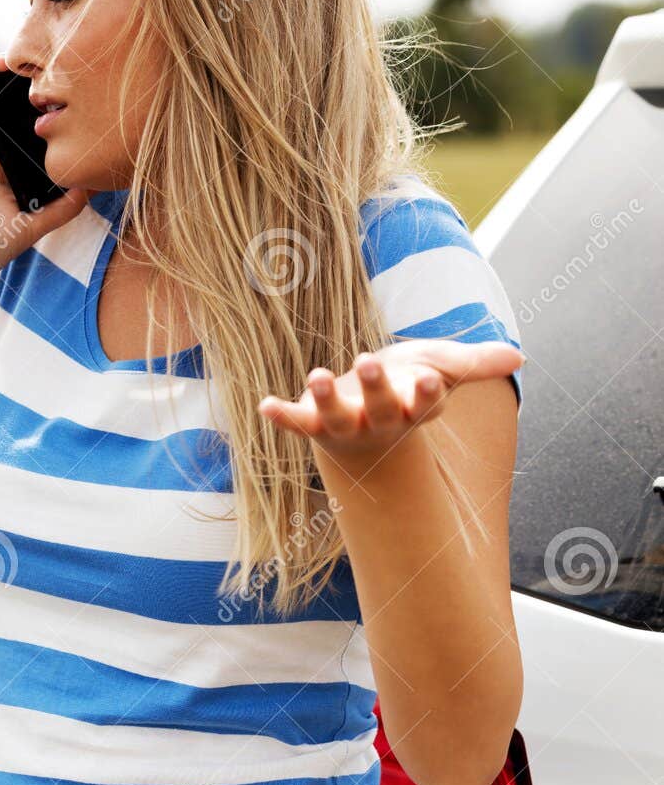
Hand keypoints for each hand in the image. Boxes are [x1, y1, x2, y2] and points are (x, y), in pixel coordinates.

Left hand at [258, 338, 523, 459]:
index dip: (425, 393)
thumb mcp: (440, 369)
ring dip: (325, 398)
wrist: (363, 415)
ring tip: (318, 374)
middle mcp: (377, 423)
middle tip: (368, 361)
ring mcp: (342, 426)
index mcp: (411, 409)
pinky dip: (281, 416)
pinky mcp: (311, 423)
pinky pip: (294, 423)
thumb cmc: (406, 387)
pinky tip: (265, 405)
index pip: (424, 404)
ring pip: (334, 418)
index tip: (427, 378)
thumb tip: (521, 359)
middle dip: (375, 388)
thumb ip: (475, 364)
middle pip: (379, 410)